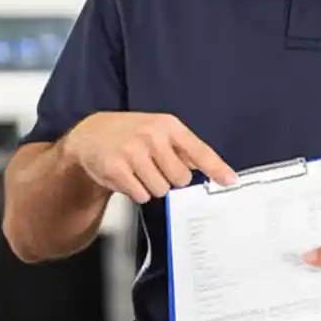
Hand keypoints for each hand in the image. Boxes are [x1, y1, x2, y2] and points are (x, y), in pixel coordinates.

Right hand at [61, 112, 237, 203]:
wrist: (91, 135)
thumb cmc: (131, 134)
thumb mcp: (159, 130)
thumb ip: (186, 150)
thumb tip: (215, 170)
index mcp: (168, 126)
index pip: (199, 150)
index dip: (216, 168)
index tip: (229, 181)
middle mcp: (151, 136)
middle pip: (181, 178)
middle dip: (170, 178)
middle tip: (155, 167)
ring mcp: (133, 152)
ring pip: (161, 190)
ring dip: (152, 186)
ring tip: (139, 170)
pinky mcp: (116, 168)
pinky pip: (141, 195)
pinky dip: (136, 191)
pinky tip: (128, 176)